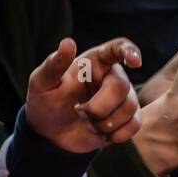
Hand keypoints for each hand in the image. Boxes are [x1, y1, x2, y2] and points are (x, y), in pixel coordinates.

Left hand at [24, 37, 143, 153]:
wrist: (50, 132)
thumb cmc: (46, 101)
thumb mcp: (42, 82)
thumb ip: (54, 64)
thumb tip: (67, 43)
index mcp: (95, 61)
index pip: (118, 48)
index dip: (130, 51)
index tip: (134, 62)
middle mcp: (113, 76)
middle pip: (122, 87)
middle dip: (99, 107)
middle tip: (79, 111)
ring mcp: (123, 97)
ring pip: (130, 107)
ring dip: (105, 122)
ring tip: (88, 122)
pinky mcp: (128, 117)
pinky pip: (135, 124)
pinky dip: (117, 134)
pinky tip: (101, 132)